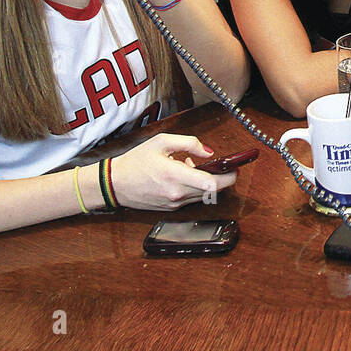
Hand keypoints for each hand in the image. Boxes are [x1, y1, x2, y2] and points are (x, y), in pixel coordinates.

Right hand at [109, 133, 236, 210]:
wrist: (114, 184)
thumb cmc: (136, 161)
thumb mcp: (161, 142)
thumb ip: (189, 143)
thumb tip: (209, 152)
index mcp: (175, 176)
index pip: (211, 184)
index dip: (228, 177)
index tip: (235, 168)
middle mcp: (176, 194)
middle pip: (212, 192)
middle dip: (223, 179)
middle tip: (227, 167)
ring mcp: (173, 203)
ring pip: (203, 196)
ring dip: (208, 184)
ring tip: (196, 168)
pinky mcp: (170, 209)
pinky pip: (191, 199)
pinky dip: (195, 189)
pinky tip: (185, 176)